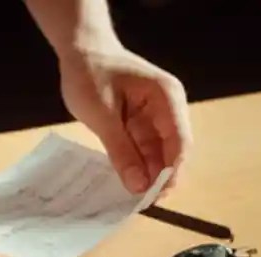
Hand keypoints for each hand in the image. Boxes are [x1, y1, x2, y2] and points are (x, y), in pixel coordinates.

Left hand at [59, 44, 191, 195]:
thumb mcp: (101, 114)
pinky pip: (147, 148)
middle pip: (175, 150)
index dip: (172, 171)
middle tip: (144, 202)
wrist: (80, 49)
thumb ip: (121, 150)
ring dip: (150, 174)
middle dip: (161, 177)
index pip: (180, 142)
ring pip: (161, 153)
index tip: (156, 195)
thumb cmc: (89, 73)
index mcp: (167, 98)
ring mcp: (159, 116)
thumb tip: (138, 186)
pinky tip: (130, 181)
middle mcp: (170, 108)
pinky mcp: (146, 123)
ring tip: (136, 197)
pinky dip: (139, 165)